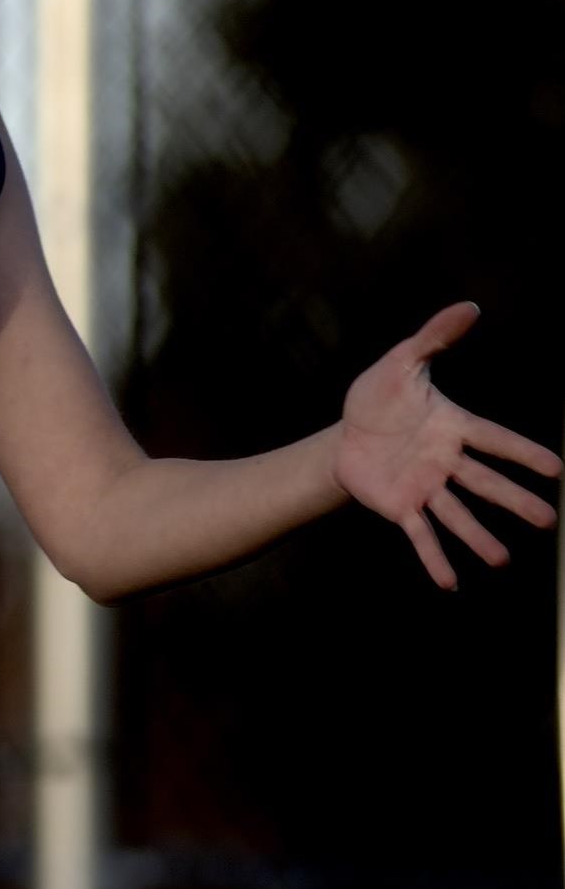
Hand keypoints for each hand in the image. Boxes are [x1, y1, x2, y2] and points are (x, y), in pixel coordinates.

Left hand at [331, 302, 561, 588]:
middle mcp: (446, 462)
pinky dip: (434, 557)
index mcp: (453, 427)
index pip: (495, 441)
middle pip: (485, 483)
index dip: (524, 454)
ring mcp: (426, 487)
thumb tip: (468, 306)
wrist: (344, 435)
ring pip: (457, 514)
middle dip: (515, 501)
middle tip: (548, 521)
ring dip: (479, 537)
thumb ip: (434, 338)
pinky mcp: (402, 508)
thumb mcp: (401, 362)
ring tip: (502, 559)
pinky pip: (421, 534)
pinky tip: (449, 582)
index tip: (556, 469)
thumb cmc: (378, 399)